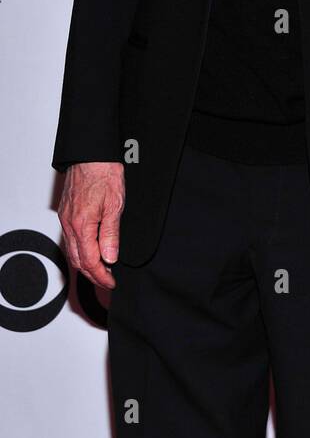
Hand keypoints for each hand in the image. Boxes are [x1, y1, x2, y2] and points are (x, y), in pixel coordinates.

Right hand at [58, 161, 124, 288]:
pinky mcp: (66, 213)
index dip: (101, 275)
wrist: (91, 155)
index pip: (90, 260)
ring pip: (72, 251)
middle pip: (77, 260)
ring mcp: (66, 219)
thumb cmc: (104, 174)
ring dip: (85, 264)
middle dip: (92, 274)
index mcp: (82, 224)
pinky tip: (90, 251)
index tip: (111, 282)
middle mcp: (70, 224)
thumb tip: (110, 258)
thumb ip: (111, 234)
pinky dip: (79, 251)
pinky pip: (70, 240)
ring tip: (101, 270)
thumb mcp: (115, 205)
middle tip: (107, 280)